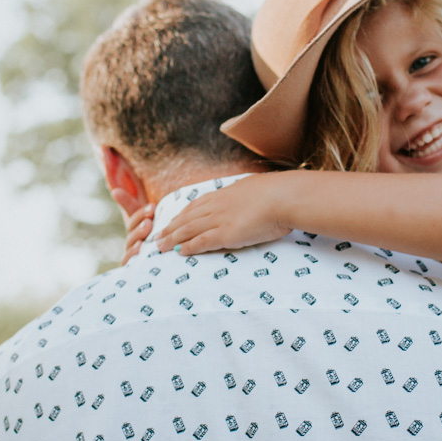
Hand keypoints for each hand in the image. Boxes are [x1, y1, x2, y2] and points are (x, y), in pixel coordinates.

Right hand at [111, 187, 155, 264]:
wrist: (159, 267)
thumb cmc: (153, 238)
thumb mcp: (149, 221)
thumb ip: (132, 206)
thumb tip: (115, 191)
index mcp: (136, 229)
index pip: (135, 219)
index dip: (142, 213)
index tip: (153, 207)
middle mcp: (131, 242)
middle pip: (132, 231)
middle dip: (140, 223)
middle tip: (150, 219)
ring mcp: (130, 254)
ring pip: (131, 244)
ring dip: (138, 236)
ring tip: (147, 229)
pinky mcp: (130, 267)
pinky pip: (128, 261)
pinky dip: (133, 254)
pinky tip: (141, 248)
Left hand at [154, 175, 292, 255]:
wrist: (284, 197)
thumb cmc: (279, 192)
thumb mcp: (258, 187)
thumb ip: (249, 193)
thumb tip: (253, 192)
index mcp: (225, 194)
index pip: (197, 204)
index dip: (182, 213)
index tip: (172, 219)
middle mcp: (218, 206)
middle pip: (187, 217)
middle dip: (170, 227)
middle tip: (158, 236)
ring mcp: (219, 220)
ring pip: (188, 230)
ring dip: (172, 238)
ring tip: (160, 247)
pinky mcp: (225, 235)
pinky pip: (201, 242)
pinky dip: (188, 248)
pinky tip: (178, 253)